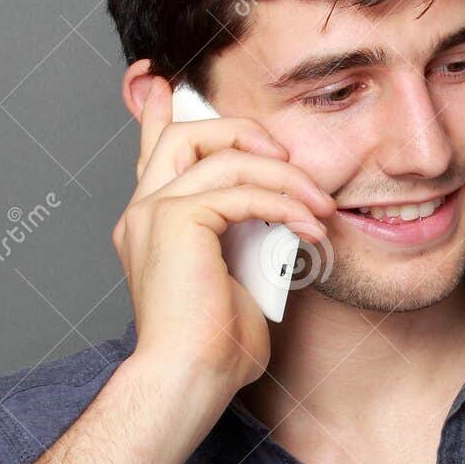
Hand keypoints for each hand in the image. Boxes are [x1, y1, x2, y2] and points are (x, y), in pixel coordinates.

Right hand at [114, 76, 335, 392]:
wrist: (190, 378)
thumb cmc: (215, 348)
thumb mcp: (240, 280)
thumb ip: (248, 241)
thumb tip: (284, 223)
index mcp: (152, 223)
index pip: (157, 150)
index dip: (166, 113)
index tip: (171, 85)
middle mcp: (144, 211)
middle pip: (187, 133)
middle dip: (245, 132)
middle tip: (290, 159)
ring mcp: (154, 213)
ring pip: (221, 155)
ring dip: (283, 176)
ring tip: (320, 207)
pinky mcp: (176, 222)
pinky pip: (239, 189)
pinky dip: (284, 204)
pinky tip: (311, 229)